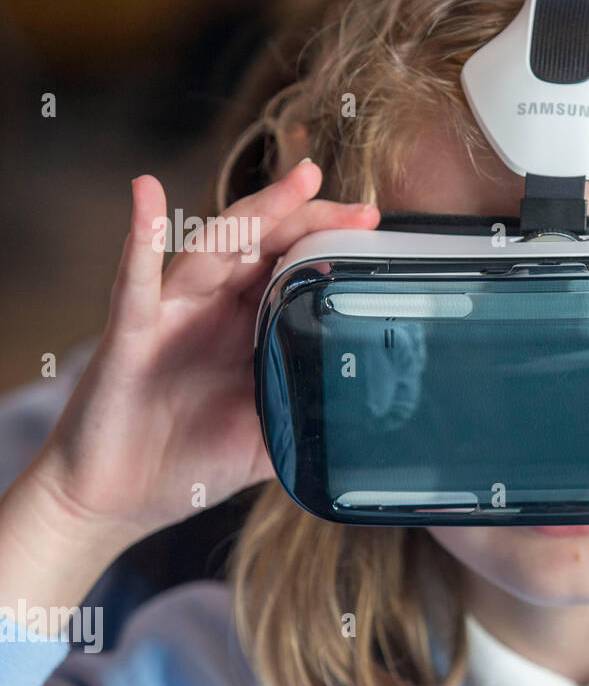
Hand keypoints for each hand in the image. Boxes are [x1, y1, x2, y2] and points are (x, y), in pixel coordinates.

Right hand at [0, 162, 378, 610]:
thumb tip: (372, 415)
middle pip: (264, 245)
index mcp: (248, 328)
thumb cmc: (188, 462)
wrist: (117, 501)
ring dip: (257, 213)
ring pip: (215, 249)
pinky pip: (135, 280)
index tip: (374, 226)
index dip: (329, 243)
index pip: (292, 267)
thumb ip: (310, 414)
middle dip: (312, 219)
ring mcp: (171, 315)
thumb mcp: (270, 439)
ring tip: (298, 184)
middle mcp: (213, 310)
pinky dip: (139, 236)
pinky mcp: (130, 334)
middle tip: (360, 204)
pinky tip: (146, 195)